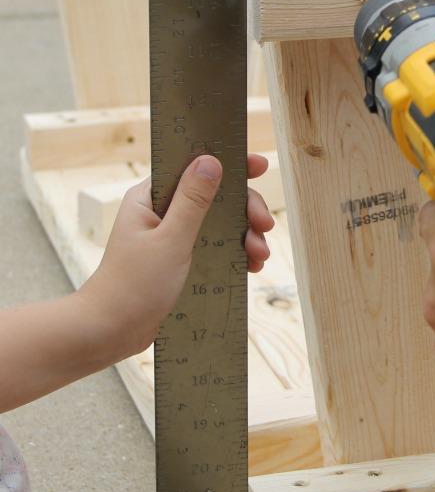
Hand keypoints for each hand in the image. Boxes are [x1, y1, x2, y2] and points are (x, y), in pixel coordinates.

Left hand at [80, 154, 274, 359]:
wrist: (111, 331)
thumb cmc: (133, 285)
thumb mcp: (170, 240)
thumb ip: (192, 201)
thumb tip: (210, 161)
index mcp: (151, 197)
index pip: (193, 167)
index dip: (227, 163)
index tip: (259, 166)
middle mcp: (162, 211)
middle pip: (215, 196)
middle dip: (245, 209)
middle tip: (265, 225)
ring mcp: (172, 236)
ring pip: (219, 223)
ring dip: (244, 234)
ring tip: (260, 255)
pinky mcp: (180, 259)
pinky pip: (216, 247)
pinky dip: (235, 253)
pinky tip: (251, 265)